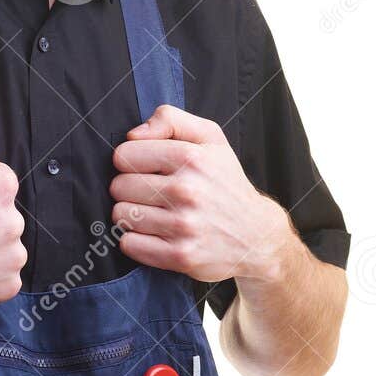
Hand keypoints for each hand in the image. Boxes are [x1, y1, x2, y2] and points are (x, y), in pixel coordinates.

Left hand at [109, 104, 291, 283]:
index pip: (124, 156)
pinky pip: (129, 244)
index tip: (147, 168)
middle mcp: (187, 191)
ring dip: (132, 215)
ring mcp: (183, 226)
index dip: (131, 161)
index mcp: (191, 158)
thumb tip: (132, 135)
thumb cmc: (225, 182)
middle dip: (130, 189)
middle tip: (152, 194)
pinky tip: (155, 234)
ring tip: (155, 213)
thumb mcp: (209, 138)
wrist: (257, 235)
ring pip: (121, 215)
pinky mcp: (180, 256)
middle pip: (119, 186)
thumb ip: (170, 119)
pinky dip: (136, 240)